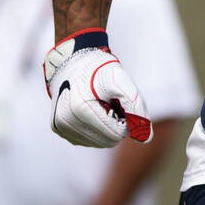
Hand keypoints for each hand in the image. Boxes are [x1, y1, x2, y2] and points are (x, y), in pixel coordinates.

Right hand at [44, 30, 152, 148]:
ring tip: (101, 106)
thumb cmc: (98, 70)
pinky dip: (95, 129)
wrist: (72, 61)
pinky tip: (92, 111)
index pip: (116, 134)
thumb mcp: (121, 80)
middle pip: (107, 141)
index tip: (121, 104)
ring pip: (98, 143)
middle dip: (115, 125)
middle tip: (112, 104)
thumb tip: (146, 138)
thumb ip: (136, 106)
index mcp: (80, 110)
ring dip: (105, 128)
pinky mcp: (59, 129)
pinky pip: (86, 140)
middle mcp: (66, 122)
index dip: (125, 121)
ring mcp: (61, 127)